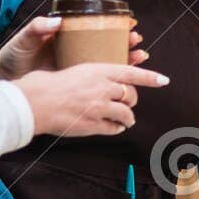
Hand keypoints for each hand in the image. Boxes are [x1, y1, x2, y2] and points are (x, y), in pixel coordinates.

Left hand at [0, 18, 146, 80]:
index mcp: (69, 37)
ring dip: (126, 62)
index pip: (98, 30)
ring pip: (108, 65)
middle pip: (109, 47)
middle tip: (137, 43)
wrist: (7, 77)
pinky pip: (97, 84)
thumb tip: (56, 22)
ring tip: (139, 57)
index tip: (130, 25)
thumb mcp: (26, 39)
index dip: (116, 28)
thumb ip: (39, 28)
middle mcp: (77, 52)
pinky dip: (113, 83)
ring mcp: (78, 69)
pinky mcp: (75, 85)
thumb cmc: (16, 54)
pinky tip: (125, 84)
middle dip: (127, 44)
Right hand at [12, 62, 167, 137]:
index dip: (150, 77)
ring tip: (125, 119)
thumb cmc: (46, 84)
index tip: (164, 80)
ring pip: (126, 114)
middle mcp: (102, 88)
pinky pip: (114, 128)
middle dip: (131, 100)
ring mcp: (99, 107)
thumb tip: (99, 81)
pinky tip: (114, 128)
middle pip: (130, 95)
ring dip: (127, 118)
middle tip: (127, 103)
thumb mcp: (73, 70)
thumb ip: (91, 76)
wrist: (34, 103)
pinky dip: (116, 128)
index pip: (131, 72)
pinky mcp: (93, 125)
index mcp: (97, 70)